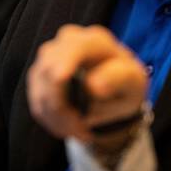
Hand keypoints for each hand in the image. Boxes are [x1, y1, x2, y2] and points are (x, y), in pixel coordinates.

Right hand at [26, 24, 148, 145]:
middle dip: (60, 105)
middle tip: (81, 130)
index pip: (75, 48)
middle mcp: (68, 42)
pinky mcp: (38, 75)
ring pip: (40, 90)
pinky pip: (37, 102)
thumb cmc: (125, 83)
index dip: (64, 60)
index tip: (60, 78)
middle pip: (49, 69)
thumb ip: (117, 79)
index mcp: (95, 40)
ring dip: (57, 117)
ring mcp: (49, 57)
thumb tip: (92, 85)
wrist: (114, 90)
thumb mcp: (133, 82)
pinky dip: (52, 120)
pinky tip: (69, 126)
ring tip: (79, 130)